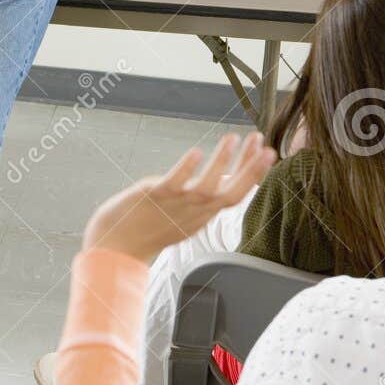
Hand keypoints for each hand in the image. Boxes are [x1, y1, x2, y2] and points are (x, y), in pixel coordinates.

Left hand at [82, 133, 276, 263]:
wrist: (116, 247)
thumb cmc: (148, 228)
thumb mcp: (184, 217)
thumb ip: (204, 200)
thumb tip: (224, 179)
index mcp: (202, 216)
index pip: (236, 194)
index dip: (254, 174)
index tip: (268, 152)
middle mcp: (193, 212)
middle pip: (231, 192)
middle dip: (251, 169)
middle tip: (267, 146)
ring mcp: (175, 205)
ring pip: (207, 186)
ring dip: (222, 162)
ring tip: (233, 138)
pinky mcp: (154, 197)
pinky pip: (174, 183)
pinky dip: (187, 168)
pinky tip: (197, 152)